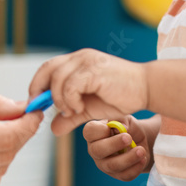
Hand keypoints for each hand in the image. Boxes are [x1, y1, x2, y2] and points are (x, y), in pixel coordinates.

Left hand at [29, 49, 147, 135]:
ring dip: (59, 99)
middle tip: (45, 108)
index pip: (47, 68)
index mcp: (77, 61)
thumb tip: (53, 129)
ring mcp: (87, 62)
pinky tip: (80, 107)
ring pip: (57, 79)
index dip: (38, 86)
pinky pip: (70, 85)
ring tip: (71, 111)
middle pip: (47, 69)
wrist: (146, 89)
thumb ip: (71, 116)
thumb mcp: (89, 109)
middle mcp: (80, 57)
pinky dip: (70, 99)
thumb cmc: (121, 96)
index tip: (38, 105)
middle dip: (41, 91)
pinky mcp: (94, 71)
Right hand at [83, 116, 149, 180]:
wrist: (139, 141)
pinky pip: (124, 175)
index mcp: (93, 134)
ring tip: (141, 150)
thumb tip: (124, 128)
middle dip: (114, 144)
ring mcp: (104, 164)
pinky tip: (143, 158)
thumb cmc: (127, 127)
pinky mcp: (117, 174)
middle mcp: (95, 150)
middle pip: (98, 151)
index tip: (115, 127)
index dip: (100, 130)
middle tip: (129, 138)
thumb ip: (122, 120)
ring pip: (112, 165)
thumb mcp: (125, 119)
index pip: (89, 132)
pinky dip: (136, 167)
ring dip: (128, 158)